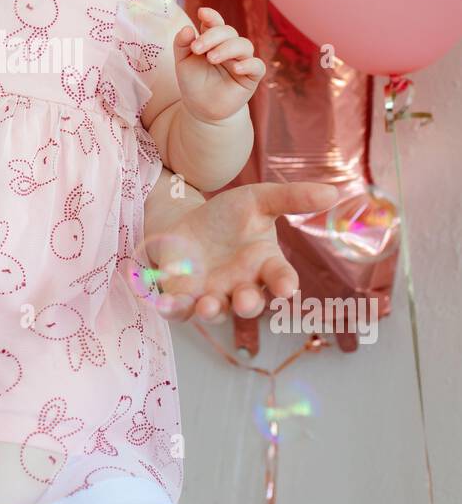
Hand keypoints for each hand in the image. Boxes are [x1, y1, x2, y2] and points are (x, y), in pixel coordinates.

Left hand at [148, 181, 339, 321]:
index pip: (280, 278)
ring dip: (212, 311)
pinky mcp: (183, 298)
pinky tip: (169, 304)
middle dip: (248, 304)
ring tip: (208, 304)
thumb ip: (292, 197)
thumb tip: (333, 192)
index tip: (287, 289)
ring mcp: (212, 295)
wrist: (183, 223)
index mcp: (264, 265)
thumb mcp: (258, 200)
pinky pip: (180, 310)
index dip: (284, 284)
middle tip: (245, 300)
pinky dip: (175, 310)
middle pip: (250, 303)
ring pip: (216, 312)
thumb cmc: (227, 216)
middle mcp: (241, 286)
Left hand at [173, 6, 265, 122]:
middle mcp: (229, 47)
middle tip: (196, 48)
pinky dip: (248, 64)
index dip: (211, 16)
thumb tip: (188, 29)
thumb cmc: (193, 82)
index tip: (202, 13)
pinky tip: (235, 68)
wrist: (201, 108)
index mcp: (213, 40)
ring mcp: (242, 60)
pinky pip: (257, 66)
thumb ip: (182, 44)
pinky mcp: (251, 77)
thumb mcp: (182, 62)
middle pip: (228, 32)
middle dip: (213, 36)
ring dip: (227, 48)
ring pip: (244, 45)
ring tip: (211, 58)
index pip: (215, 23)